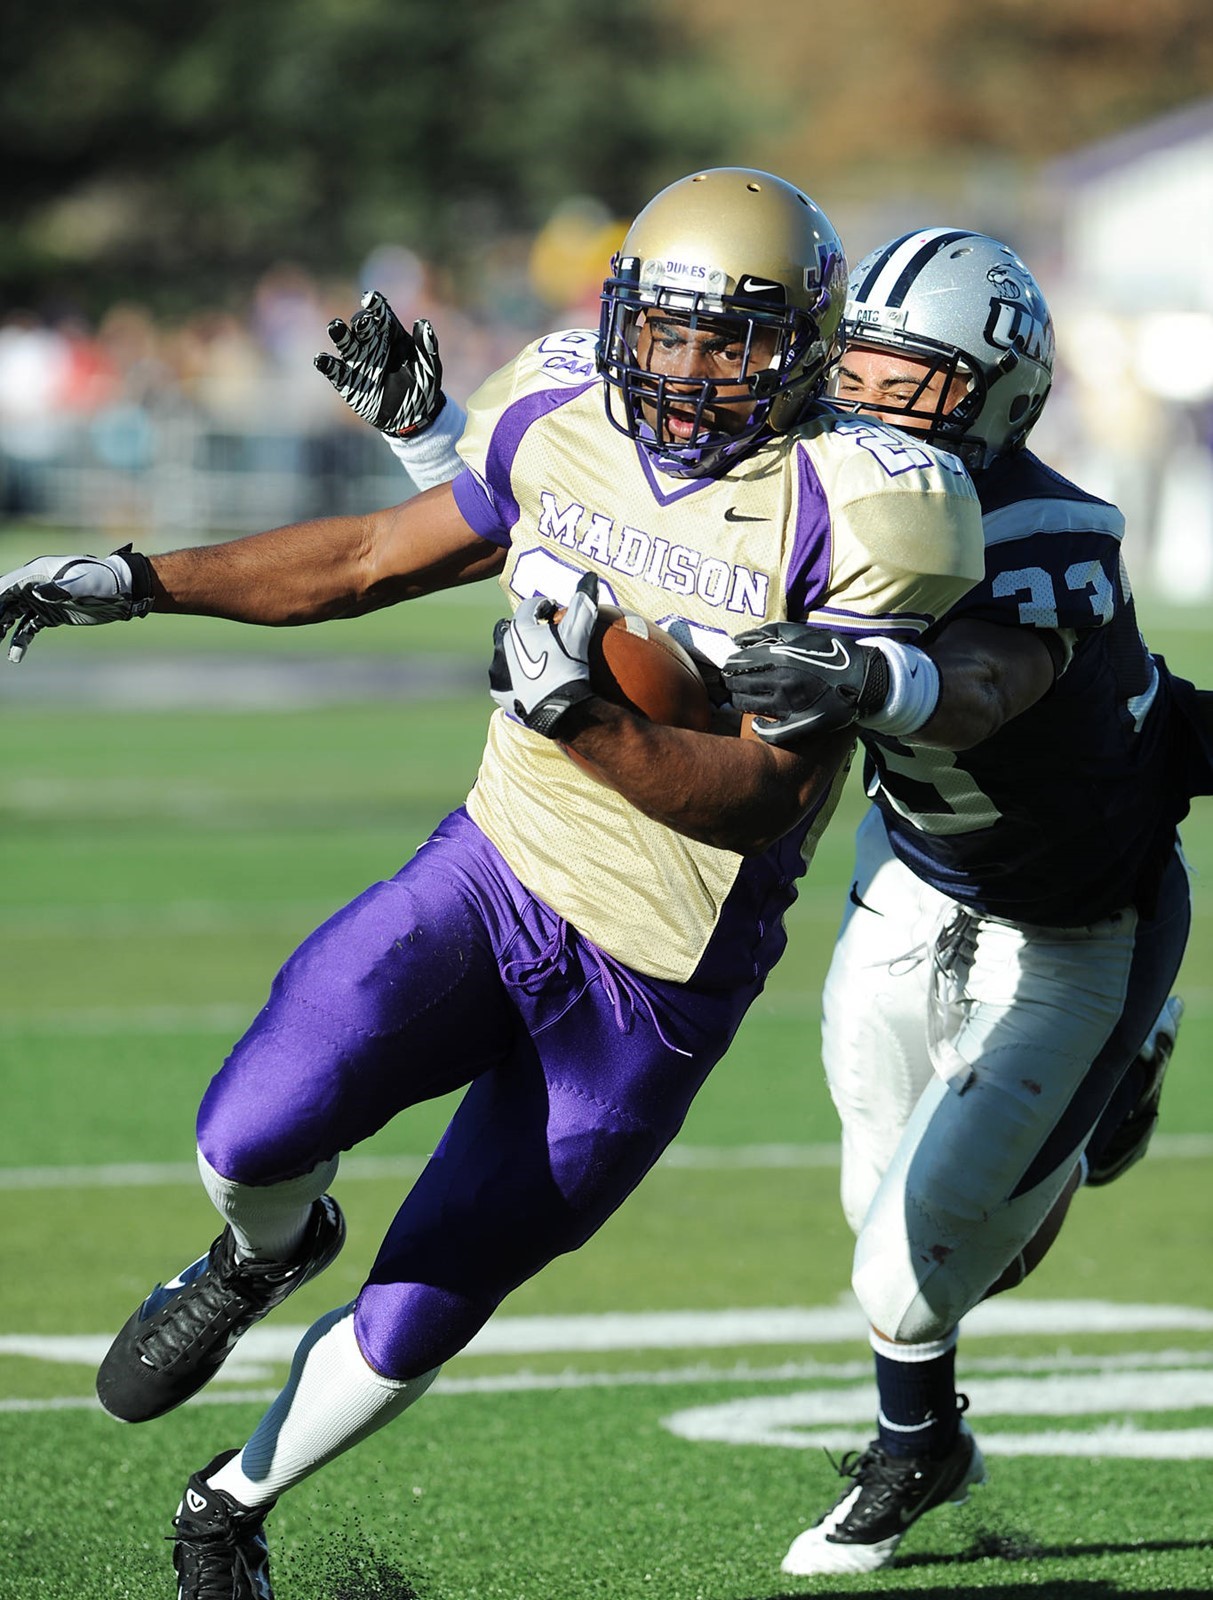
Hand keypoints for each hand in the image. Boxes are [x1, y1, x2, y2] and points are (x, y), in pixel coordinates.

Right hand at [0, 546, 153, 662]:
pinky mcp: (51, 615)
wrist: (122, 592)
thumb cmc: (103, 581)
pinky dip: (20, 641)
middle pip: (6, 600)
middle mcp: (36, 585)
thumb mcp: (83, 583)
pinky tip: (15, 656)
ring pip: (14, 615)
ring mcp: (43, 600)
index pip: (8, 585)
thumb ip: (60, 588)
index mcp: (38, 572)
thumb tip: (38, 593)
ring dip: (3, 627)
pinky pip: (29, 628)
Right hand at [314, 289, 444, 435]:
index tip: (371, 299)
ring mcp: (358, 362)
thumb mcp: (430, 369)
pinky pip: (334, 371)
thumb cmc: (423, 388)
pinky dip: (327, 364)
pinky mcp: (346, 381)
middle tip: (363, 322)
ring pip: (345, 343)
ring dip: (339, 334)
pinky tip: (321, 359)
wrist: (412, 418)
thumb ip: (428, 346)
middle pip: (362, 327)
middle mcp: (371, 344)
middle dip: (361, 322)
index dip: (375, 305)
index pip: (381, 315)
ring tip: (335, 327)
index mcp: (391, 335)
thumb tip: (423, 323)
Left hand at [489, 572, 598, 736]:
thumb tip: (590, 576)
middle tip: (545, 637)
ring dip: (518, 653)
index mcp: (518, 627)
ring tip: (538, 661)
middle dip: (526, 629)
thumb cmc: (569, 667)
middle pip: (513, 628)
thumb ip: (584, 602)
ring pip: (506, 653)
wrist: (560, 709)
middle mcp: (502, 645)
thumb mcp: (579, 632)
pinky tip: (530, 682)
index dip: (544, 607)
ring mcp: (498, 670)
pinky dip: (515, 678)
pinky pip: (506, 679)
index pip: (530, 606)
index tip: (555, 614)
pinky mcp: (499, 692)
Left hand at [722, 621, 885, 743]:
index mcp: (779, 657)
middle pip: (736, 685)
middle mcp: (779, 681)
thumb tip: (738, 639)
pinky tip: (757, 722)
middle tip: (732, 682)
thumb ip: (770, 632)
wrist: (864, 679)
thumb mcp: (803, 633)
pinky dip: (758, 728)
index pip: (737, 663)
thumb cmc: (833, 652)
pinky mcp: (798, 724)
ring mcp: (787, 705)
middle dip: (731, 682)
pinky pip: (767, 732)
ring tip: (742, 698)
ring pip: (745, 707)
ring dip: (738, 702)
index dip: (730, 665)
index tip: (731, 666)